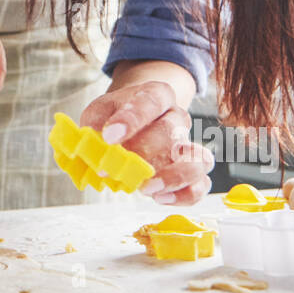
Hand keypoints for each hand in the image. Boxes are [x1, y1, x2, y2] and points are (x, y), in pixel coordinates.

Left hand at [80, 81, 212, 204]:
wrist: (136, 118)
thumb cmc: (118, 115)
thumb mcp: (102, 109)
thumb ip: (96, 120)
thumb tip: (92, 138)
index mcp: (157, 94)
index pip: (150, 101)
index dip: (131, 120)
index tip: (110, 136)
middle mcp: (178, 117)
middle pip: (171, 133)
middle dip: (142, 152)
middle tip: (115, 167)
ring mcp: (188, 144)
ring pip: (198, 160)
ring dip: (172, 177)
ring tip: (145, 188)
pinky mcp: (192, 169)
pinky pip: (201, 185)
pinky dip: (184, 194)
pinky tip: (160, 198)